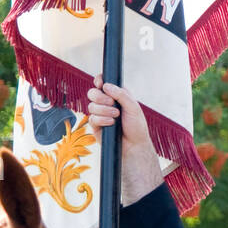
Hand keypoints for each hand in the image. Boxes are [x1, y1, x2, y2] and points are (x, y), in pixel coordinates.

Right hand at [85, 75, 162, 203]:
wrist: (134, 146)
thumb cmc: (137, 127)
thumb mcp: (133, 107)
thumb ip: (121, 94)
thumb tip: (106, 85)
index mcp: (116, 95)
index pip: (102, 83)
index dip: (99, 80)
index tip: (101, 83)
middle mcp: (106, 103)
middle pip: (92, 92)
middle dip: (100, 96)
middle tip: (111, 103)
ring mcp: (100, 114)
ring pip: (91, 105)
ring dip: (103, 109)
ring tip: (115, 116)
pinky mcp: (96, 126)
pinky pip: (91, 118)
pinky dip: (101, 120)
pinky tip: (111, 124)